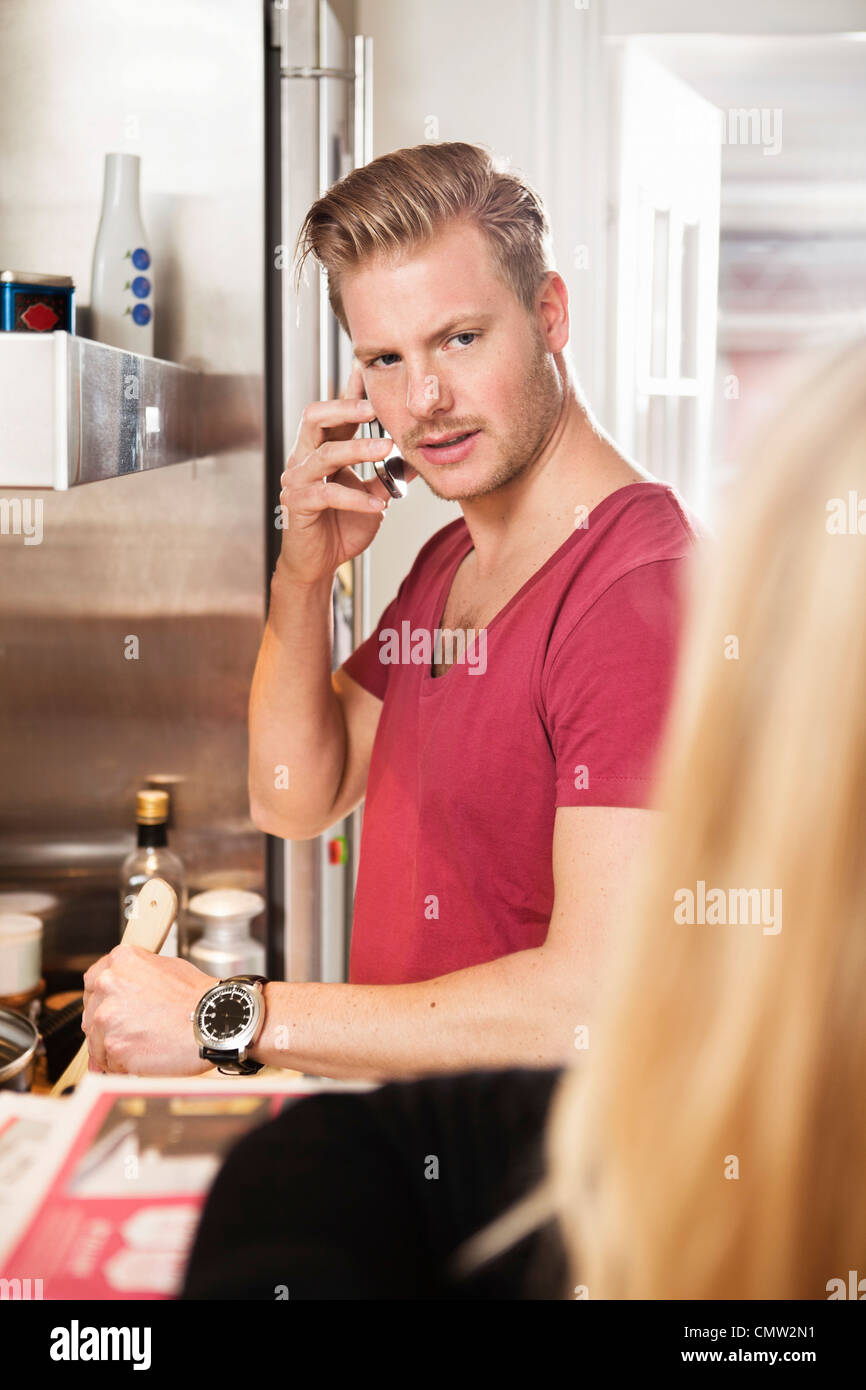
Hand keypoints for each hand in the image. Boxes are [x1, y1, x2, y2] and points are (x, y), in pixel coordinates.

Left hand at [82, 945, 218, 1076]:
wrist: (213, 1023)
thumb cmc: (197, 998)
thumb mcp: (168, 967)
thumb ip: (137, 974)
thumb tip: (124, 989)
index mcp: (121, 961)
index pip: (93, 982)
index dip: (102, 1000)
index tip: (111, 1010)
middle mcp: (108, 985)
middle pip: (92, 1014)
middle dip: (108, 1028)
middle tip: (134, 1033)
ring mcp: (107, 1017)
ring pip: (97, 1042)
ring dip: (115, 1049)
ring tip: (144, 1048)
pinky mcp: (113, 1047)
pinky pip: (109, 1063)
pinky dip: (123, 1066)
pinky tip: (145, 1059)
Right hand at [277, 360, 415, 585]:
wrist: (319, 563)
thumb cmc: (341, 525)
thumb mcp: (374, 496)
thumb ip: (390, 475)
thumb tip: (422, 457)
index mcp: (322, 450)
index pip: (335, 413)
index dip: (350, 390)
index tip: (368, 368)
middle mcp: (305, 458)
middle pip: (315, 417)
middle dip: (344, 408)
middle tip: (373, 406)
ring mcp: (298, 480)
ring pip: (324, 453)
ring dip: (358, 450)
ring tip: (386, 450)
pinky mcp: (298, 504)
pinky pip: (327, 494)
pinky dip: (357, 499)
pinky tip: (380, 505)